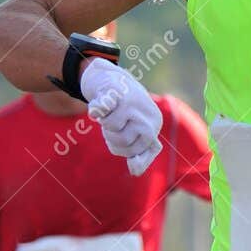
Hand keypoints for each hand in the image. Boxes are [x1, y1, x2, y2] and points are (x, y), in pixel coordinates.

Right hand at [80, 59, 162, 176]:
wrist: (108, 79)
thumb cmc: (122, 112)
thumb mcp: (133, 135)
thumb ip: (139, 156)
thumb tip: (135, 171)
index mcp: (154, 122)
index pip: (138, 150)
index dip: (124, 149)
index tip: (122, 137)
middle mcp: (147, 109)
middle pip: (125, 141)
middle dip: (113, 139)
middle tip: (113, 126)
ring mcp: (131, 98)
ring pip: (112, 127)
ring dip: (104, 125)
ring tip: (109, 114)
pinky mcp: (115, 88)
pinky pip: (102, 108)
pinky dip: (95, 110)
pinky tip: (97, 106)